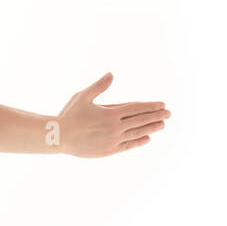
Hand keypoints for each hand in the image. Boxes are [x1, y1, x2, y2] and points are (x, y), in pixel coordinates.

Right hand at [56, 73, 170, 157]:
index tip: (162, 105)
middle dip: (157, 116)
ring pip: (137, 133)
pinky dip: (139, 142)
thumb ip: (99, 86)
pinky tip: (147, 138)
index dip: (151, 106)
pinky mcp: (108, 151)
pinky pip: (128, 146)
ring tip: (162, 125)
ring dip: (151, 128)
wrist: (58, 137)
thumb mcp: (83, 96)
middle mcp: (114, 127)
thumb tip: (112, 74)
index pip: (137, 108)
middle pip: (141, 120)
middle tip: (168, 113)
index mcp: (111, 113)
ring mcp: (112, 140)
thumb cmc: (69, 115)